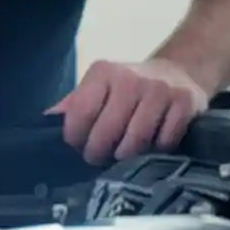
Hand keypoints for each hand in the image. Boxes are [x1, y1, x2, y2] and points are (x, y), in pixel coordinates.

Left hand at [47, 58, 208, 164]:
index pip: (80, 113)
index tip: (78, 146)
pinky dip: (156, 151)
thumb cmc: (129, 87)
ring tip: (123, 155)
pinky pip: (164, 142)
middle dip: (99, 153)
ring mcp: (159, 90)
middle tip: (100, 157)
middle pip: (106, 132)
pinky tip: (152, 146)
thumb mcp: (99, 88)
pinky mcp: (185, 103)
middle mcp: (130, 78)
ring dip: (126, 156)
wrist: (179, 73)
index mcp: (103, 72)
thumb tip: (45, 122)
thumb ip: (74, 105)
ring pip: (135, 141)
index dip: (76, 137)